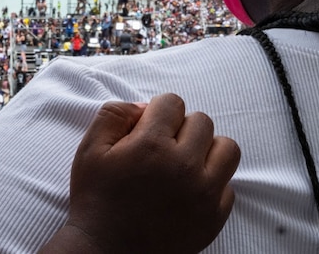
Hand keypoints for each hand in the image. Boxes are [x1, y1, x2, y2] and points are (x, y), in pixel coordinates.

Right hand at [63, 93, 240, 253]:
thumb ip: (114, 115)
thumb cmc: (96, 201)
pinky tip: (188, 191)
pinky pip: (229, 186)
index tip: (147, 131)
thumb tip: (145, 107)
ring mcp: (203, 193)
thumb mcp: (90, 150)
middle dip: (182, 129)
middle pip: (202, 121)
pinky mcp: (214, 217)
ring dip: (207, 150)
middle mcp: (183, 166)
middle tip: (163, 149)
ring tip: (185, 163)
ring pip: (227, 149)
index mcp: (152, 145)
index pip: (173, 102)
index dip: (158, 113)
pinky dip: (212, 184)